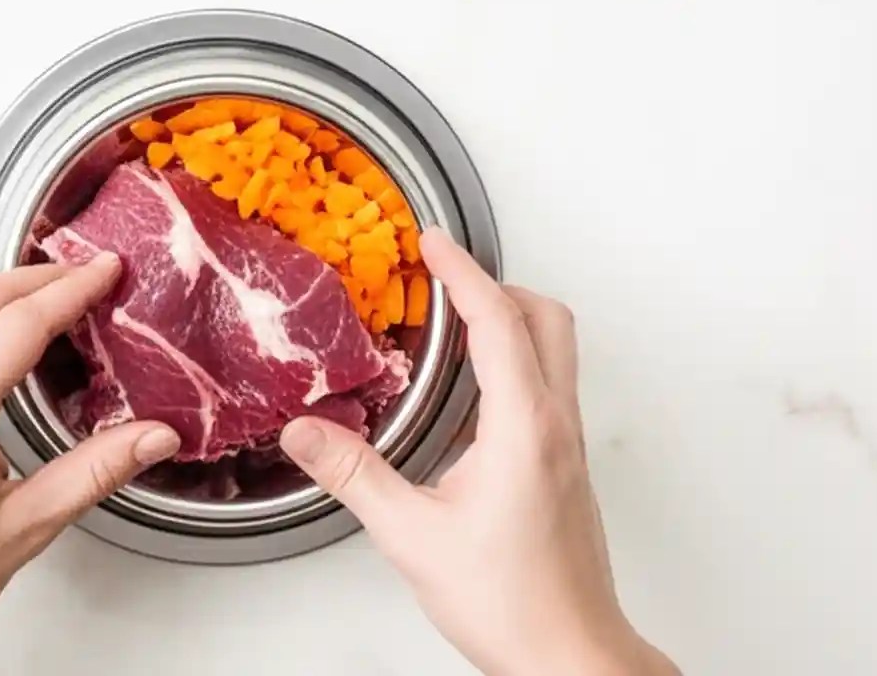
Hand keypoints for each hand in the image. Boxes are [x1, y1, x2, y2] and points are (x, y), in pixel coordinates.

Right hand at [280, 228, 677, 675]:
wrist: (569, 655)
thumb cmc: (512, 603)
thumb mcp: (412, 536)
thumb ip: (354, 476)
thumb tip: (307, 432)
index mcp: (523, 428)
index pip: (499, 321)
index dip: (463, 272)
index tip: (434, 242)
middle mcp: (555, 426)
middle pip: (546, 318)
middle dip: (495, 285)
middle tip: (444, 278)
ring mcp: (566, 445)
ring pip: (553, 351)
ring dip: (506, 321)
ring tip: (448, 323)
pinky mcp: (563, 466)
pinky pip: (545, 386)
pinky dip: (510, 362)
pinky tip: (465, 395)